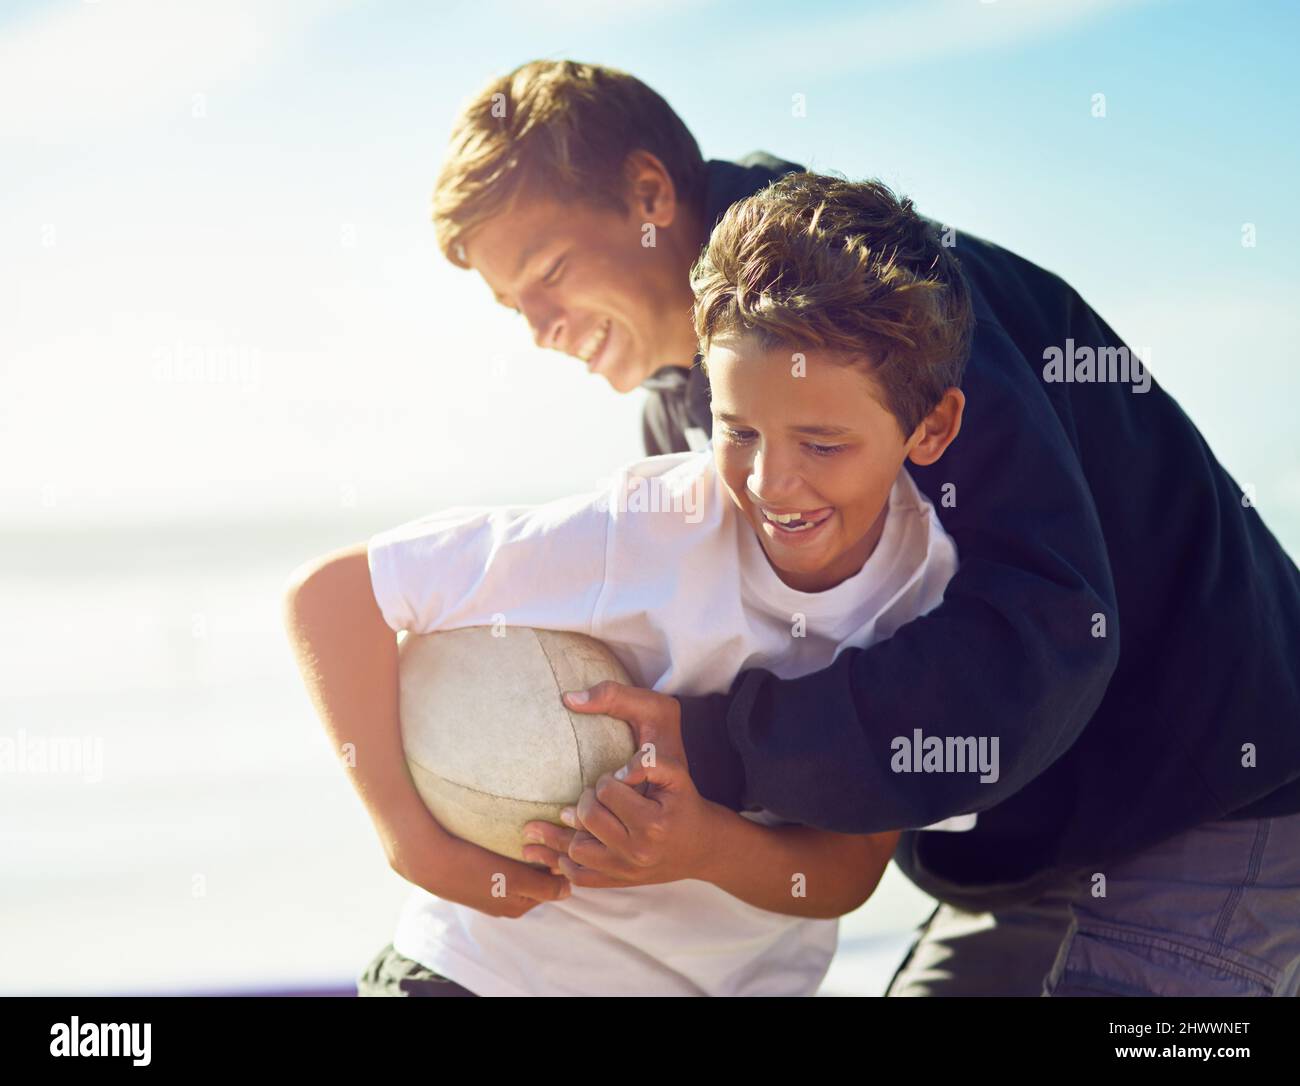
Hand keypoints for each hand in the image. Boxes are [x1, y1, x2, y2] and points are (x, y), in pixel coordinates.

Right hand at [394, 821, 572, 918]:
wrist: (428, 860)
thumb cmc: (472, 868)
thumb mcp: (512, 879)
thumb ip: (543, 886)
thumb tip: (569, 891)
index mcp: (518, 907)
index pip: (553, 885)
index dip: (557, 864)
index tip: (558, 842)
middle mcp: (507, 904)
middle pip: (538, 878)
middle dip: (544, 859)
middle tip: (544, 834)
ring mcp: (492, 892)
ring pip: (523, 871)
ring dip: (528, 855)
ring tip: (528, 834)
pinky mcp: (479, 878)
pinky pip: (505, 867)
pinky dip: (511, 855)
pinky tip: (508, 839)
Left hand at [521, 680, 723, 887]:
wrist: (701, 846)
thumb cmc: (685, 803)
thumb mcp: (678, 774)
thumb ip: (653, 761)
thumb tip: (623, 769)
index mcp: (652, 823)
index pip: (606, 790)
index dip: (605, 779)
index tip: (613, 779)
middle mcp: (637, 851)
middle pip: (588, 817)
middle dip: (587, 799)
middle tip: (595, 794)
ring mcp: (625, 871)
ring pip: (575, 849)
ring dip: (570, 830)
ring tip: (570, 818)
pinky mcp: (618, 882)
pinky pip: (579, 876)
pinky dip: (565, 862)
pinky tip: (560, 846)